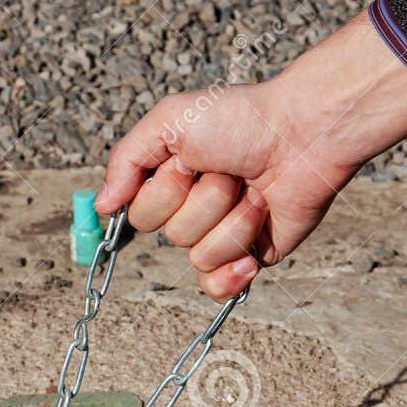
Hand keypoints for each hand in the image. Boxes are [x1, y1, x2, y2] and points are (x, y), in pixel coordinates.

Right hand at [96, 12, 406, 299]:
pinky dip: (232, 273)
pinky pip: (218, 287)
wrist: (303, 134)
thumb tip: (102, 207)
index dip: (163, 191)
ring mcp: (220, 236)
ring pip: (200, 255)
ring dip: (232, 219)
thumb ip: (126, 160)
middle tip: (228, 169)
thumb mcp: (169, 121)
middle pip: (170, 235)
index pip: (138, 214)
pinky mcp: (250, 257)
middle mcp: (190, 210)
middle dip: (202, 200)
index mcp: (168, 180)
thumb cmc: (241, 119)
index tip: (185, 164)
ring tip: (254, 189)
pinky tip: (252, 255)